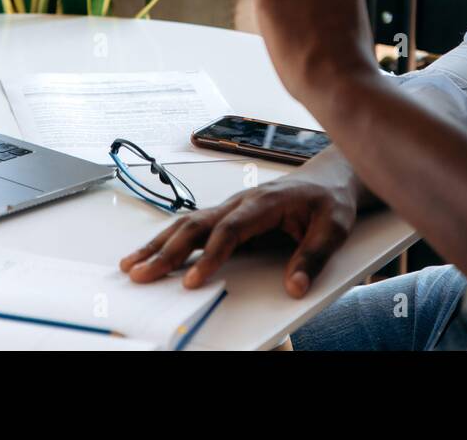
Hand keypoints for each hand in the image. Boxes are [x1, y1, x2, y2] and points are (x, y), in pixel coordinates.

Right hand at [119, 170, 358, 296]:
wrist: (330, 179)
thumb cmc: (330, 201)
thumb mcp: (334, 228)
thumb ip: (314, 257)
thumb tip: (294, 287)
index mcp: (265, 202)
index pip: (230, 230)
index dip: (210, 256)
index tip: (192, 280)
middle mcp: (241, 201)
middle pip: (197, 225)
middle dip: (167, 251)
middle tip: (143, 274)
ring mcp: (231, 206)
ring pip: (187, 223)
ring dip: (158, 244)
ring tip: (132, 264)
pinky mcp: (228, 215)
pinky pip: (193, 226)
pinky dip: (168, 240)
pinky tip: (150, 253)